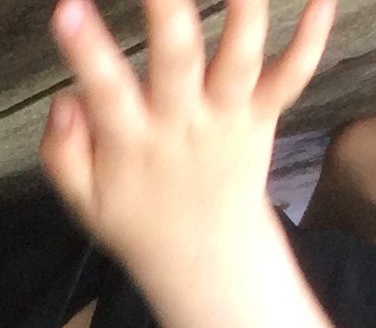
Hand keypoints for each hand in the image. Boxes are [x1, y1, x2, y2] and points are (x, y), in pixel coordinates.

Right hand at [41, 0, 330, 294]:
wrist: (205, 256)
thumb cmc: (138, 220)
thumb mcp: (82, 202)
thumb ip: (63, 152)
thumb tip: (64, 99)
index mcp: (131, 143)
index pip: (103, 90)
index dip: (85, 48)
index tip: (69, 7)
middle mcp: (183, 124)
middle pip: (177, 60)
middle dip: (167, 9)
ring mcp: (228, 117)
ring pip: (240, 58)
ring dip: (245, 11)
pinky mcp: (264, 115)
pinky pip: (293, 75)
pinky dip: (312, 36)